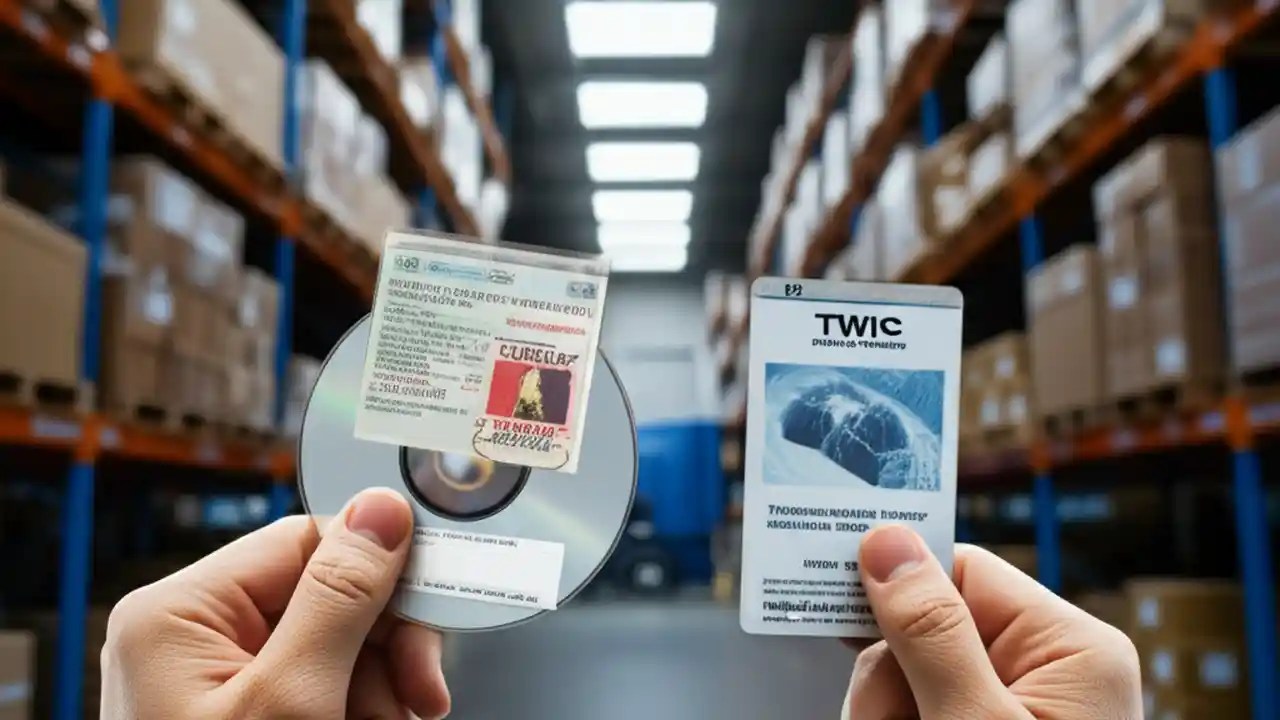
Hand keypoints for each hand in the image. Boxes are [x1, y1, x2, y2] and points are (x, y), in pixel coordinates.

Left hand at [101, 488, 450, 718]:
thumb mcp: (292, 700)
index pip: (307, 540)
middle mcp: (196, 636)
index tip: (439, 601)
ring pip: (341, 644)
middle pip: (331, 595)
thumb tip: (381, 513)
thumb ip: (339, 600)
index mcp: (181, 613)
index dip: (381, 570)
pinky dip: (362, 710)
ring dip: (380, 689)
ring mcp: (222, 677)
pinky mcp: (250, 711)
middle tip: (418, 694)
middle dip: (385, 648)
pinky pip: (327, 684)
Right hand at [843, 526, 1139, 718]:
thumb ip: (932, 634)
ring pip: (902, 675)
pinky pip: (906, 704)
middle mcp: (1045, 668)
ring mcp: (1010, 704)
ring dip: (882, 710)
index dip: (896, 586)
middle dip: (887, 681)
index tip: (828, 591)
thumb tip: (887, 540)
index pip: (961, 570)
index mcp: (1072, 647)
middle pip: (920, 628)